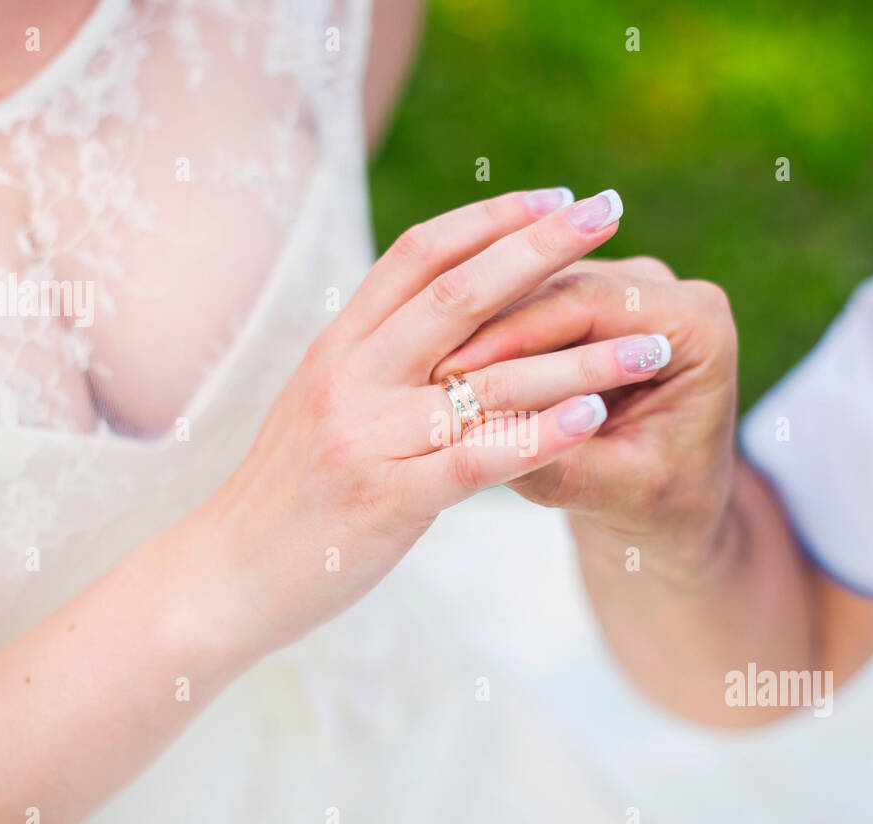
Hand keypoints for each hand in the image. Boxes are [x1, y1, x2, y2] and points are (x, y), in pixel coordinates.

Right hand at [195, 189, 678, 645]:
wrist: (223, 576)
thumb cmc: (286, 493)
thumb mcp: (322, 404)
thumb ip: (375, 359)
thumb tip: (437, 316)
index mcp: (337, 344)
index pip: (419, 253)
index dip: (492, 218)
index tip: (556, 197)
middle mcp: (348, 374)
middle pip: (458, 291)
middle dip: (543, 247)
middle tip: (609, 211)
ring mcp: (364, 434)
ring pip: (484, 376)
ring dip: (577, 353)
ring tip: (649, 340)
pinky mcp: (385, 499)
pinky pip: (477, 457)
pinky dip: (542, 433)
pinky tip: (595, 416)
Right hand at [432, 256, 738, 581]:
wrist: (673, 512)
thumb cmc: (658, 508)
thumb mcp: (616, 494)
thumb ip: (561, 466)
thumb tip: (482, 444)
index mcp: (699, 325)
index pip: (592, 304)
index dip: (517, 333)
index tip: (454, 370)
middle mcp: (670, 291)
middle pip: (560, 286)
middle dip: (489, 327)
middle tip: (423, 368)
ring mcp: (630, 290)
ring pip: (536, 290)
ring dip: (479, 328)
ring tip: (422, 370)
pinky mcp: (595, 307)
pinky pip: (529, 307)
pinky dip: (486, 337)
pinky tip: (439, 368)